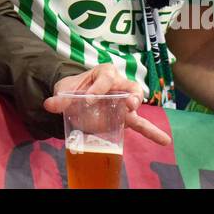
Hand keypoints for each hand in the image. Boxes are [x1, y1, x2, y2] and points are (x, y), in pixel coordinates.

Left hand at [45, 63, 170, 145]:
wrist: (76, 99)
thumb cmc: (74, 90)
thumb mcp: (65, 91)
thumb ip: (59, 99)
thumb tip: (48, 104)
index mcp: (103, 73)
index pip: (105, 77)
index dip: (98, 88)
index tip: (88, 100)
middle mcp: (118, 84)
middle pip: (129, 85)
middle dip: (129, 93)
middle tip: (126, 103)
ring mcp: (123, 100)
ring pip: (136, 101)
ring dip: (136, 106)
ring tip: (133, 113)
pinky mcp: (125, 117)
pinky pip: (141, 123)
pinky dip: (152, 132)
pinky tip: (165, 141)